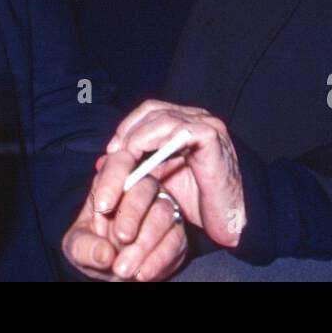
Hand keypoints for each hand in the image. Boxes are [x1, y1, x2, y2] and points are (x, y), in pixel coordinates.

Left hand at [62, 159, 186, 280]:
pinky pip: (175, 240)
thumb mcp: (77, 247)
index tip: (103, 207)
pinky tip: (142, 274)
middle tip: (121, 239)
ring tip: (124, 269)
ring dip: (144, 242)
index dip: (112, 181)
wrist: (114, 269)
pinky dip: (159, 259)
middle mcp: (141, 188)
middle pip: (145, 186)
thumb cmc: (93, 248)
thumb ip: (84, 247)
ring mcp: (162, 208)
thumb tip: (104, 254)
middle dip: (132, 214)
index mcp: (112, 181)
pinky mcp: (177, 232)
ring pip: (163, 214)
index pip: (118, 163)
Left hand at [100, 100, 244, 247]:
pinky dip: (158, 142)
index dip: (127, 127)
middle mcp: (196, 118)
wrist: (228, 221)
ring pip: (163, 119)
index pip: (149, 111)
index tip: (111, 151)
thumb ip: (136, 167)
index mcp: (184, 123)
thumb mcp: (159, 181)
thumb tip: (104, 160)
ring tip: (125, 161)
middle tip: (114, 156)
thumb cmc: (197, 203)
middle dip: (128, 133)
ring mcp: (207, 125)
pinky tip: (146, 162)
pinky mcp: (213, 138)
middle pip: (152, 111)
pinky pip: (181, 131)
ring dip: (137, 139)